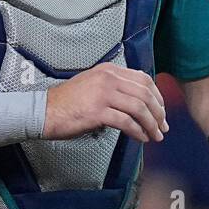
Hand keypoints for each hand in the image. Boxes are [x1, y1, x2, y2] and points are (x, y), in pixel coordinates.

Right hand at [43, 63, 168, 142]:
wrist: (44, 111)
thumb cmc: (69, 102)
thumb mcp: (94, 84)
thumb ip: (115, 86)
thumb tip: (138, 99)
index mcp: (109, 70)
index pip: (144, 78)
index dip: (157, 96)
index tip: (161, 110)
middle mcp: (108, 78)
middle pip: (145, 93)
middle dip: (158, 112)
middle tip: (163, 126)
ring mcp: (103, 94)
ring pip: (139, 108)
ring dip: (151, 124)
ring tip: (156, 136)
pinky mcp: (98, 111)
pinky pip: (126, 122)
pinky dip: (138, 131)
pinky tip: (141, 138)